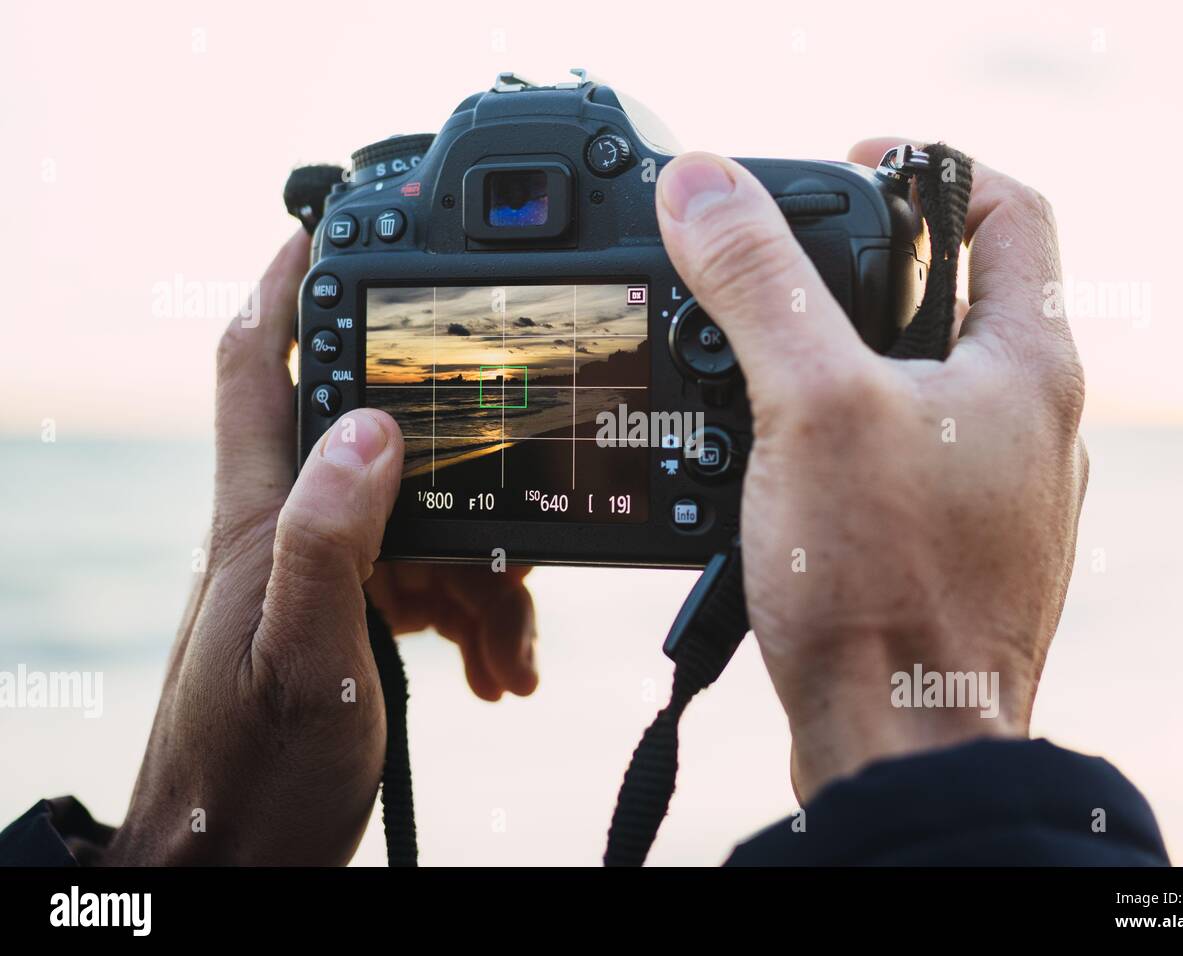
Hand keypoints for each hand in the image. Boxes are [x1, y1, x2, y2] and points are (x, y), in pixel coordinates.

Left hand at [105, 233, 534, 865]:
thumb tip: (369, 427)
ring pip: (423, 524)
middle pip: (378, 440)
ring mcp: (322, 574)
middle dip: (458, 460)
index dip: (281, 285)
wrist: (239, 864)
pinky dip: (475, 619)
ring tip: (515, 650)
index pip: (252, 366)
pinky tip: (503, 668)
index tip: (324, 223)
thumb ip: (330, 542)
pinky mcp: (350, 621)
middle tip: (520, 491)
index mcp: (265, 516)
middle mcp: (289, 528)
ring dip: (485, 578)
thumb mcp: (306, 657)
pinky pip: (428, 588)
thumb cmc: (251, 774)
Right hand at [654, 143, 1086, 801]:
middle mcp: (1028, 424)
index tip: (847, 173)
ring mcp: (994, 492)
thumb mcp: (812, 406)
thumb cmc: (885, 587)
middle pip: (952, 299)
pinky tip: (778, 465)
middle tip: (777, 278)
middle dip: (861, 272)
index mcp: (1027, 366)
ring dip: (843, 362)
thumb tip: (702, 186)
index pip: (1009, 211)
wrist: (900, 742)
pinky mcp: (950, 546)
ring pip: (918, 386)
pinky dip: (840, 441)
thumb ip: (758, 284)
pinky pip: (898, 462)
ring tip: (762, 370)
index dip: (928, 169)